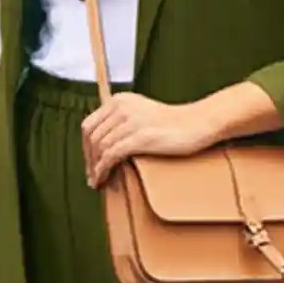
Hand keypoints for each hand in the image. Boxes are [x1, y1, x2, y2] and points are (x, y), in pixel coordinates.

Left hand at [81, 93, 219, 186]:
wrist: (198, 123)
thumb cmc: (174, 123)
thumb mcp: (142, 112)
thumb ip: (122, 120)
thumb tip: (104, 144)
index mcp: (119, 100)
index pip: (90, 125)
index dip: (85, 148)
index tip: (89, 163)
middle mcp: (122, 107)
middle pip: (92, 138)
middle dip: (88, 160)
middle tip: (92, 177)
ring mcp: (130, 121)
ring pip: (100, 148)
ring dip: (95, 168)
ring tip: (97, 182)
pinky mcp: (140, 137)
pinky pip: (111, 155)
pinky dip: (102, 170)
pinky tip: (102, 180)